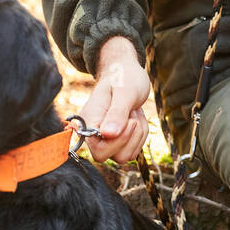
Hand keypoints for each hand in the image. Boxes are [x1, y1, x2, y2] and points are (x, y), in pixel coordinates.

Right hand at [75, 36, 150, 163]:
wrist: (125, 72)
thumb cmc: (123, 77)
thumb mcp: (124, 91)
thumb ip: (117, 112)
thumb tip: (108, 134)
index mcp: (88, 121)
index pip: (98, 150)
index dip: (117, 141)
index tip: (128, 120)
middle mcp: (93, 133)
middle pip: (110, 157)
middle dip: (129, 137)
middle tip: (131, 114)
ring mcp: (105, 139)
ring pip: (124, 156)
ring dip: (137, 134)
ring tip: (133, 113)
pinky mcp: (117, 141)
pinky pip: (133, 150)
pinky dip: (140, 135)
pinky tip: (135, 117)